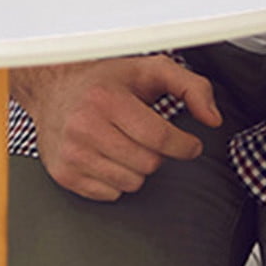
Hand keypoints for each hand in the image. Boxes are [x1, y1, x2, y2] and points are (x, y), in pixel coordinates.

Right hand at [11, 55, 220, 201]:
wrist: (53, 89)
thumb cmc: (106, 80)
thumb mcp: (151, 70)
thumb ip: (191, 87)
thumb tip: (213, 118)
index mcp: (107, 98)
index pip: (159, 138)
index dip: (184, 145)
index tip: (190, 144)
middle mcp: (85, 126)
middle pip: (148, 163)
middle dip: (156, 153)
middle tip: (145, 136)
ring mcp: (72, 153)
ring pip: (131, 183)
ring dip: (137, 167)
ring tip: (124, 143)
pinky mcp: (64, 173)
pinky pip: (110, 195)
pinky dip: (116, 180)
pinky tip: (107, 156)